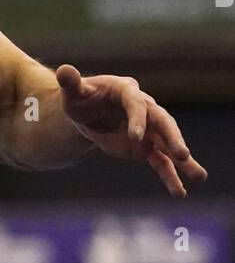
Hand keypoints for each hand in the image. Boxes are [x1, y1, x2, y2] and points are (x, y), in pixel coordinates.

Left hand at [55, 65, 207, 196]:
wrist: (87, 113)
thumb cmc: (81, 98)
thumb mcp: (74, 92)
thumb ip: (71, 83)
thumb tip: (63, 70)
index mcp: (127, 91)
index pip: (136, 104)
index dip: (137, 120)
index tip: (135, 138)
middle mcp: (144, 109)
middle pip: (163, 122)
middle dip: (173, 138)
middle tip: (182, 154)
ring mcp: (148, 130)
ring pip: (168, 144)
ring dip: (183, 161)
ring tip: (199, 177)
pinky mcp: (145, 147)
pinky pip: (160, 162)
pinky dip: (170, 176)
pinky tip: (180, 192)